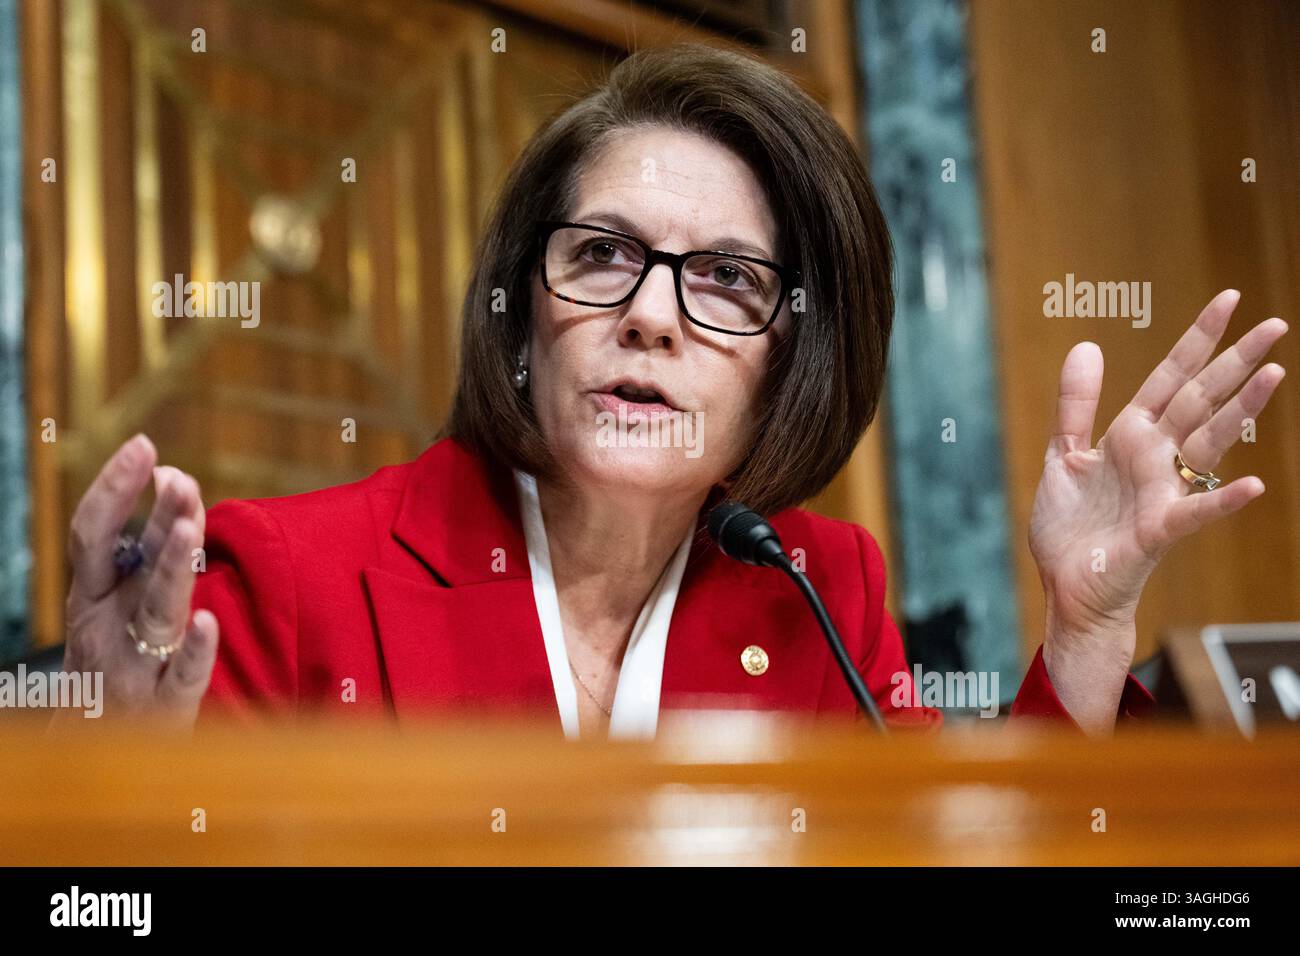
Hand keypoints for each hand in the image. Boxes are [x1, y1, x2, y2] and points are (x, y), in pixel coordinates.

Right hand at [53, 434, 218, 731]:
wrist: (99, 754)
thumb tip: (174, 475)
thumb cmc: (119, 660)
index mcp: (92, 598)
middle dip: (154, 521)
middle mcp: (105, 628)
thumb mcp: (119, 604)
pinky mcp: (166, 710)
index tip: (144, 444)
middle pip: (129, 566)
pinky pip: (183, 679)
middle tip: (180, 480)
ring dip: (171, 570)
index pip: (94, 534)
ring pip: (156, 614)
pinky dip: (195, 653)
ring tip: (189, 529)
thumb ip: (146, 545)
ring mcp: (134, 668)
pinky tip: (209, 625)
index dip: (114, 487)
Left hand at [1029, 290, 1286, 724]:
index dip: (1196, 339)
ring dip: (1239, 411)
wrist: (1067, 587)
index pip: (1169, 377)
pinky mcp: (1157, 532)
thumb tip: (1088, 345)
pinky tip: (1253, 486)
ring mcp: (1161, 492)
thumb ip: (1075, 405)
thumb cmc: (1071, 528)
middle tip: (1276, 324)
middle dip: (1233, 362)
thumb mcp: (1062, 456)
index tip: (1229, 300)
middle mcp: (1154, 457)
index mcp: (1129, 435)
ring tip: (1273, 374)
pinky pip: (1194, 513)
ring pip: (1207, 442)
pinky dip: (1221, 501)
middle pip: (1198, 399)